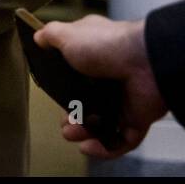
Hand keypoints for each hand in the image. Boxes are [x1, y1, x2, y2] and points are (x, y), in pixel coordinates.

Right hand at [34, 15, 167, 157]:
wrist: (146, 61)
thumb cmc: (107, 45)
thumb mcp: (68, 35)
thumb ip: (51, 35)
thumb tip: (38, 37)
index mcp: (96, 57)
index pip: (77, 76)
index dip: (64, 89)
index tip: (53, 96)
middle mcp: (111, 80)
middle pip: (89, 105)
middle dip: (72, 118)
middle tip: (64, 123)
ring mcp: (126, 101)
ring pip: (102, 125)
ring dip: (84, 133)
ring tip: (71, 134)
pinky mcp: (138, 120)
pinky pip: (121, 141)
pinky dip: (105, 148)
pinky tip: (88, 146)